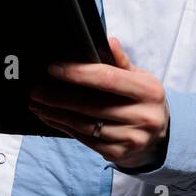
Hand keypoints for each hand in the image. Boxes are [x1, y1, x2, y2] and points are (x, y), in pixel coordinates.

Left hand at [28, 36, 170, 169]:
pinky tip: (51, 118)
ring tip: (37, 104)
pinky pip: (85, 140)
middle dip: (58, 97)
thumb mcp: (141, 78)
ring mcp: (131, 138)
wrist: (160, 138)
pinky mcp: (118, 154)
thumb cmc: (143, 101)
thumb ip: (121, 62)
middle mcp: (142, 116)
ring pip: (85, 125)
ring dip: (56, 114)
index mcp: (148, 91)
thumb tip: (108, 41)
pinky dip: (65, 128)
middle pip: (91, 105)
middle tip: (35, 90)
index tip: (53, 68)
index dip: (78, 73)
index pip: (108, 79)